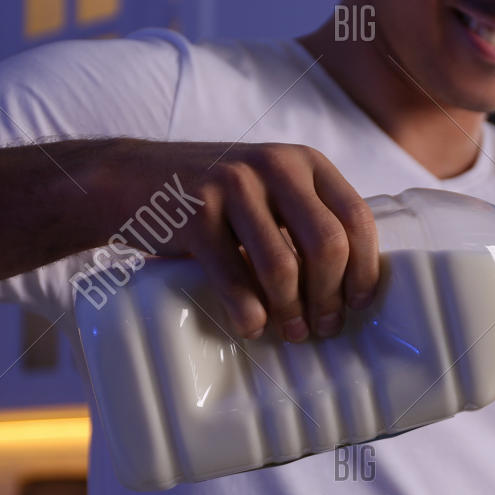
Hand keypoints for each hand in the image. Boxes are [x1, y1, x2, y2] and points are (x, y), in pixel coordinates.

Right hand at [102, 140, 378, 340]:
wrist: (130, 180)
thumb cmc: (213, 200)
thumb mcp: (268, 192)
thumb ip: (306, 220)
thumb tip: (351, 288)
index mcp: (304, 162)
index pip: (356, 217)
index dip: (365, 268)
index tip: (359, 303)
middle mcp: (274, 165)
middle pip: (327, 244)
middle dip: (330, 297)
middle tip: (323, 327)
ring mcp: (233, 185)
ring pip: (282, 266)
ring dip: (291, 311)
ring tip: (290, 332)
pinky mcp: (194, 211)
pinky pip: (233, 276)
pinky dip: (247, 311)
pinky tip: (251, 325)